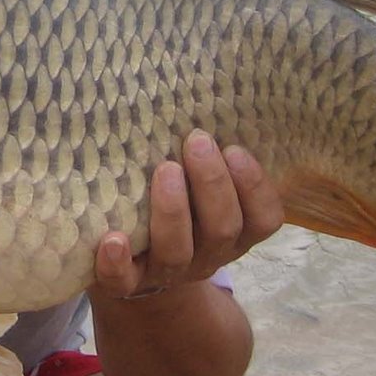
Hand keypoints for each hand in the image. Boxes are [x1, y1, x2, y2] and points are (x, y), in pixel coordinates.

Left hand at [93, 131, 282, 300]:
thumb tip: (202, 92)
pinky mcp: (125, 284)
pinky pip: (123, 282)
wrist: (135, 269)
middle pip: (222, 230)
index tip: (235, 149)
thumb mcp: (200, 190)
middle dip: (212, 185)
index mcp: (233, 232)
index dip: (255, 188)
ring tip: (165, 170)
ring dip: (173, 211)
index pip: (263, 219)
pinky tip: (112, 240)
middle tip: (196, 141)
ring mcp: (166, 272)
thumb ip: (209, 160)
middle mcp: (206, 255)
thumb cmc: (176, 209)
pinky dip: (117, 263)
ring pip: (178, 251)